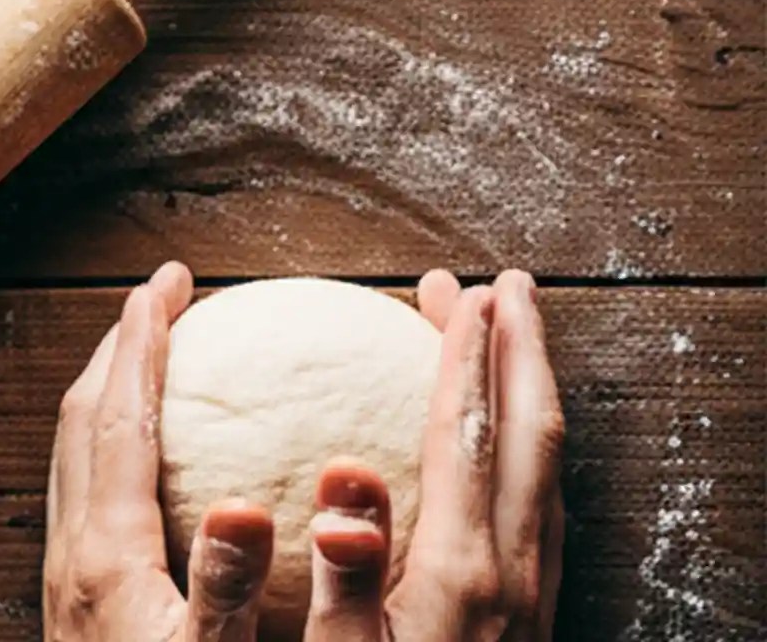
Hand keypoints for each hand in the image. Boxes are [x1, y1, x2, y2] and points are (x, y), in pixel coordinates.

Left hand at [43, 262, 276, 640]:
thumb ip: (226, 591)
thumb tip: (245, 506)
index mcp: (104, 555)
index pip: (120, 416)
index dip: (143, 340)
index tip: (169, 283)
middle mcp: (75, 551)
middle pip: (86, 417)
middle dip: (122, 344)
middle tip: (166, 297)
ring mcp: (69, 573)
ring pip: (78, 449)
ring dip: (114, 389)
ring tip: (159, 357)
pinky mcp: (77, 597)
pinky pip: (88, 486)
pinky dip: (117, 440)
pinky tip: (160, 460)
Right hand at [303, 270, 564, 640]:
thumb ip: (344, 575)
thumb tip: (345, 473)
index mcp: (462, 572)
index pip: (469, 438)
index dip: (468, 359)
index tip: (467, 296)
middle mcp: (513, 571)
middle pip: (533, 434)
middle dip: (522, 348)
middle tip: (509, 285)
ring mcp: (533, 592)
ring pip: (548, 463)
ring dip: (532, 388)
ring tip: (509, 338)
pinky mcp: (533, 611)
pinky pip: (545, 498)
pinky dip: (532, 441)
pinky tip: (510, 439)